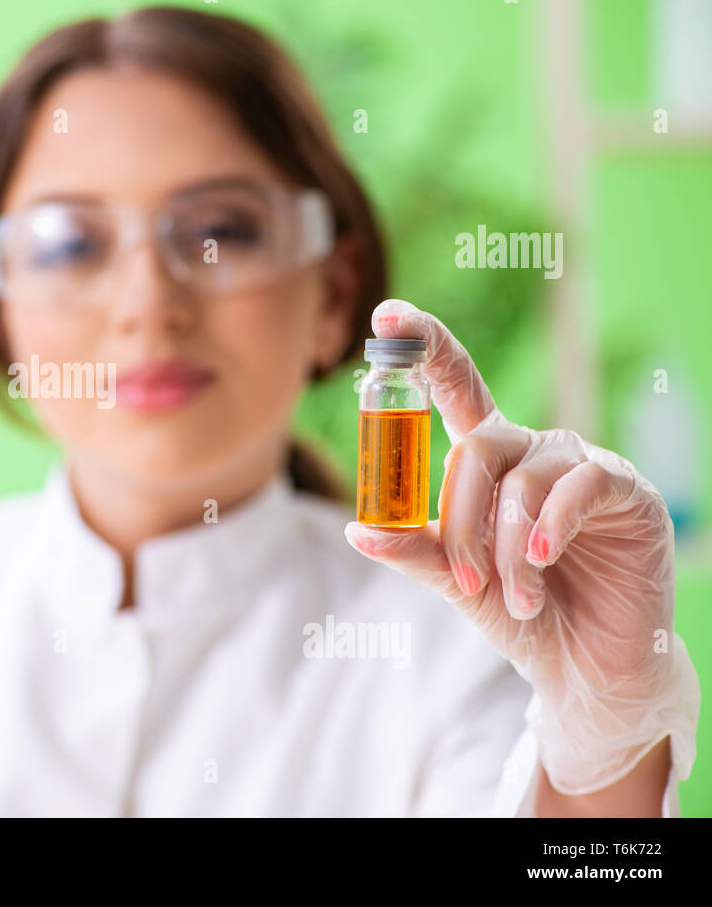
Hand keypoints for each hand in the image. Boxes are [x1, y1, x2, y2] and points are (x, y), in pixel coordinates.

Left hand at [345, 299, 699, 794]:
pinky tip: (541, 568)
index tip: (385, 315)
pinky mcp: (623, 488)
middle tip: (469, 583)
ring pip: (520, 481)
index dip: (423, 345)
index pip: (454, 387)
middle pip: (475, 451)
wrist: (586, 664)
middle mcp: (532, 449)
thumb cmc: (518, 612)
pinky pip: (576, 487)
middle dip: (461, 522)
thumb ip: (416, 549)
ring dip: (507, 548)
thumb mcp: (457, 581)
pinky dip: (548, 530)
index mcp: (487, 459)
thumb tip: (356, 530)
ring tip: (517, 598)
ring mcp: (579, 463)